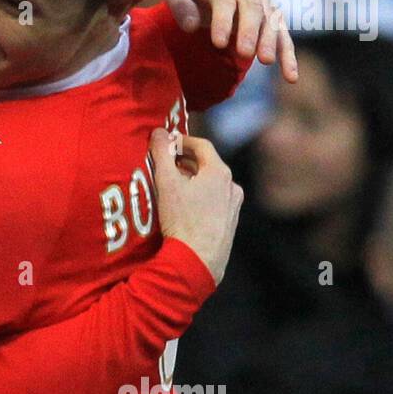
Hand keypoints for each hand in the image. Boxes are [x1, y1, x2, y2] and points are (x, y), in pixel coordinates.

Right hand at [151, 128, 243, 284]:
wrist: (198, 261)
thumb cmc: (183, 220)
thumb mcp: (166, 183)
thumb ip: (161, 153)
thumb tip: (158, 132)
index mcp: (220, 172)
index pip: (202, 145)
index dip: (183, 140)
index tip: (168, 142)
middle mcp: (231, 187)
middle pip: (208, 166)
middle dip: (185, 162)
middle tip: (166, 163)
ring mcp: (233, 207)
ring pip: (212, 186)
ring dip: (193, 181)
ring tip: (173, 187)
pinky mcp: (229, 225)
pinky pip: (214, 203)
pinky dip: (200, 198)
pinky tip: (185, 209)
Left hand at [165, 0, 297, 83]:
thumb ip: (180, 6)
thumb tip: (190, 26)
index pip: (224, 0)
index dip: (223, 20)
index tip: (218, 44)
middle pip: (253, 8)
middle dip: (250, 31)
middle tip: (244, 54)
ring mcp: (264, 5)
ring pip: (271, 21)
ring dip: (271, 41)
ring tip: (266, 61)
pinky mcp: (273, 21)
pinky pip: (284, 38)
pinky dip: (288, 56)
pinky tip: (290, 77)